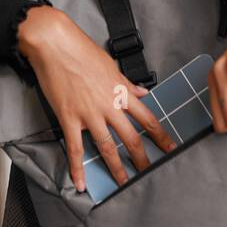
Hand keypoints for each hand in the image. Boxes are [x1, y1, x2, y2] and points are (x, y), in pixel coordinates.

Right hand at [17, 5, 177, 193]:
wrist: (55, 44)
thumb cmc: (81, 49)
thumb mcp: (111, 65)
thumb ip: (127, 83)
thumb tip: (143, 92)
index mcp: (121, 91)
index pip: (147, 118)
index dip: (160, 135)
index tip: (170, 147)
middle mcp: (109, 105)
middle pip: (131, 138)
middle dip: (142, 158)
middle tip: (149, 172)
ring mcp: (89, 114)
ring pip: (107, 147)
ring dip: (117, 167)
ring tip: (123, 182)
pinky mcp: (69, 118)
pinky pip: (75, 148)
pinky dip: (77, 168)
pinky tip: (80, 182)